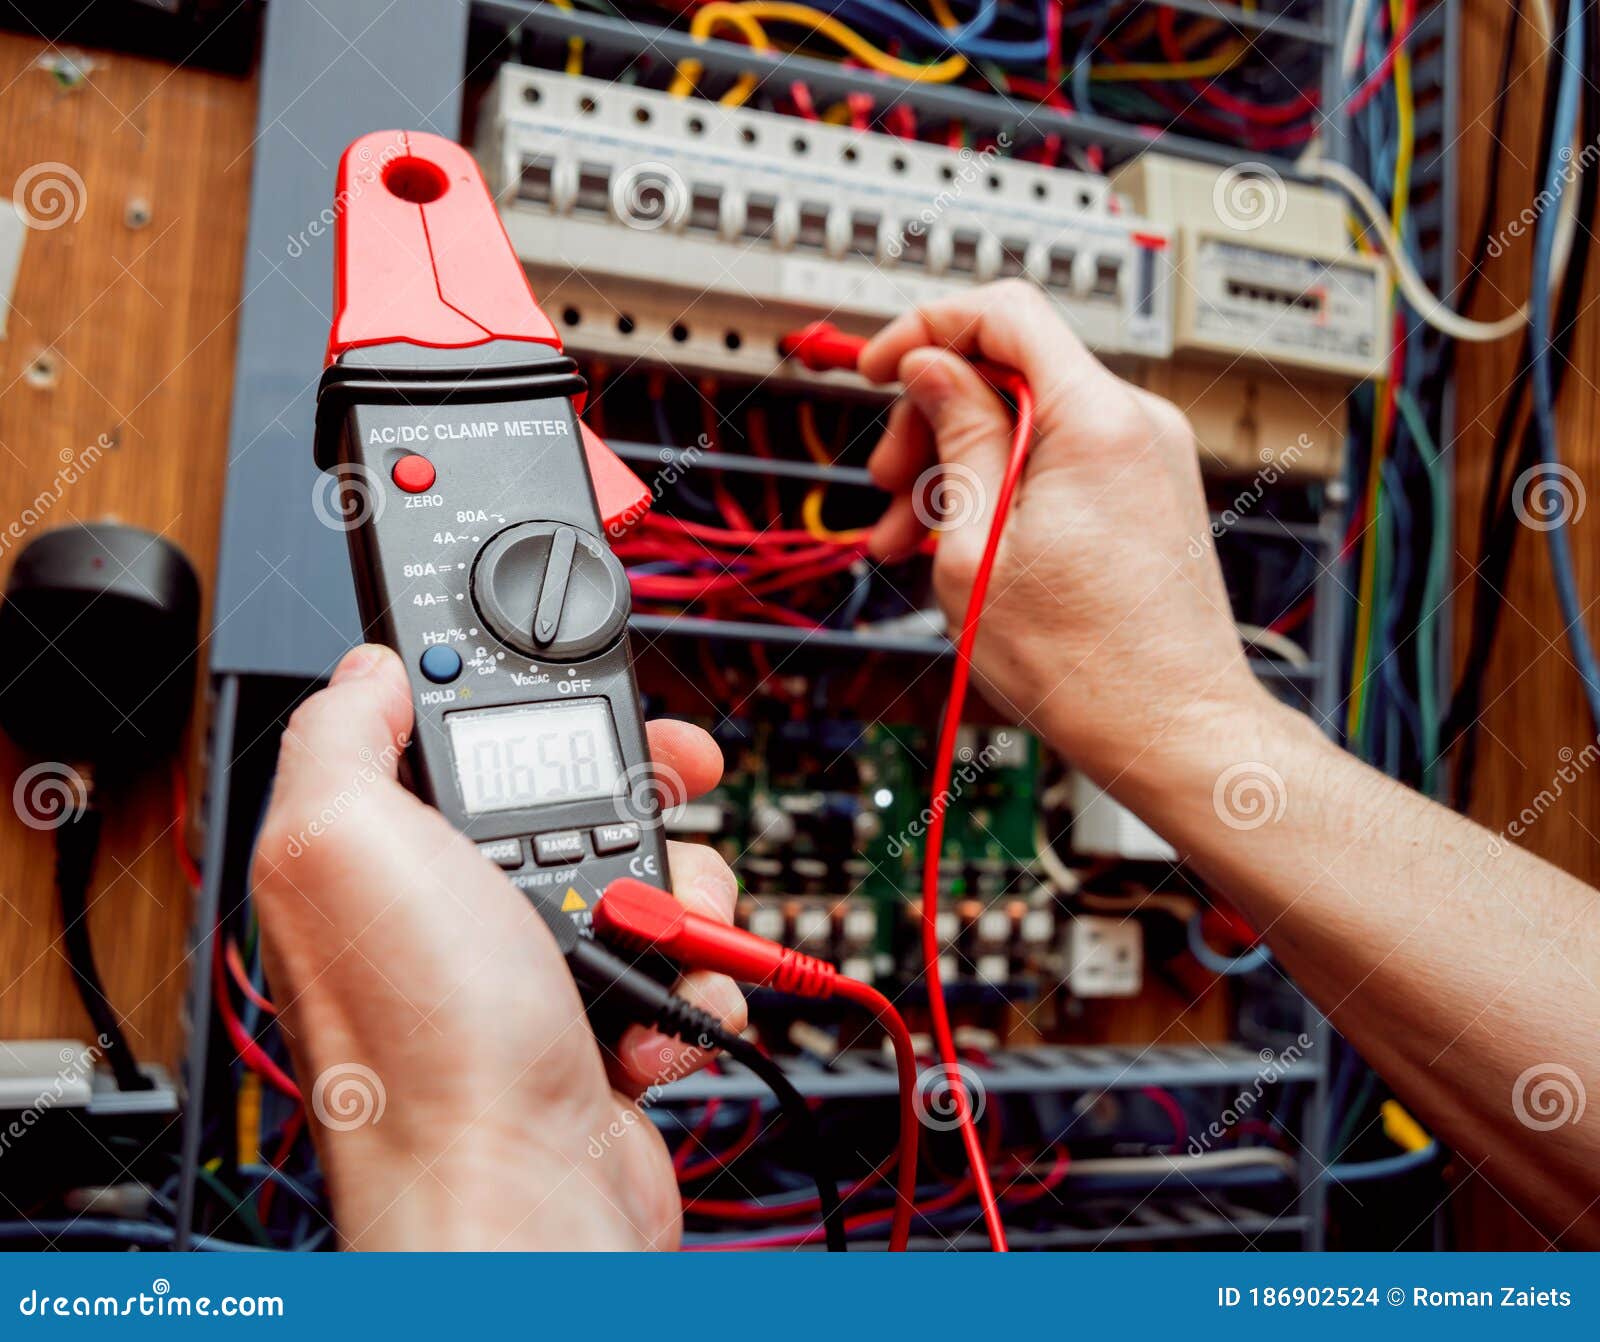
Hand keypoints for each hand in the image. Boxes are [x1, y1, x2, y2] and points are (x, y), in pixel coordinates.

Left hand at [249, 644, 744, 1249]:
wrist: (524, 1197)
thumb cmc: (428, 1046)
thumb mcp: (342, 845)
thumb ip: (338, 737)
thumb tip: (366, 672)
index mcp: (388, 855)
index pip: (455, 731)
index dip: (522, 689)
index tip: (577, 667)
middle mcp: (459, 910)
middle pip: (577, 791)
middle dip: (641, 786)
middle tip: (675, 781)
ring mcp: (536, 969)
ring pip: (649, 870)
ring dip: (680, 892)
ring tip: (654, 931)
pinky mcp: (604, 1020)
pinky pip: (682, 959)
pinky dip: (695, 977)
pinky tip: (654, 1009)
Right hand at [861, 281, 1270, 785]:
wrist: (1172, 730)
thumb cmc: (1084, 664)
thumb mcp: (977, 549)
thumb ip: (956, 438)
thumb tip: (932, 365)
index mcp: (1094, 421)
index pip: (1003, 311)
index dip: (925, 328)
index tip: (875, 369)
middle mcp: (1134, 421)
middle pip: (1008, 367)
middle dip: (930, 419)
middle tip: (885, 490)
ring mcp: (1148, 455)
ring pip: (1028, 418)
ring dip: (958, 464)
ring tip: (910, 542)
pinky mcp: (1148, 488)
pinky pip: (1060, 456)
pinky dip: (1004, 485)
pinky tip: (964, 544)